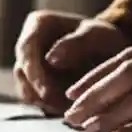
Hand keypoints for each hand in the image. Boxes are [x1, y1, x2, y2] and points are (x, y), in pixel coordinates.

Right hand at [13, 11, 128, 114]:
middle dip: (39, 91)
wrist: (109, 51)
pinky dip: (47, 105)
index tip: (46, 91)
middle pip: (22, 71)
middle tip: (59, 106)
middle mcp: (27, 43)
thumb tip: (50, 58)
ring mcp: (27, 64)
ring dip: (43, 100)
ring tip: (67, 108)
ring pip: (25, 87)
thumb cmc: (104, 38)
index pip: (26, 49)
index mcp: (38, 23)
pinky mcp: (32, 82)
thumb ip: (77, 43)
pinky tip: (66, 108)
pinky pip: (33, 97)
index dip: (33, 72)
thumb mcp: (98, 35)